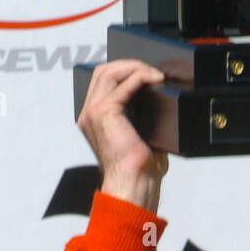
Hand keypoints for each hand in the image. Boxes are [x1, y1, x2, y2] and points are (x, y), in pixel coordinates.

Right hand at [77, 59, 168, 211]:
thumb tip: (162, 100)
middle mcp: (88, 114)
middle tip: (152, 70)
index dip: (123, 71)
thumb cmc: (139, 170)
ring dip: (134, 67)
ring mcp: (93, 113)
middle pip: (103, 71)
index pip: (103, 82)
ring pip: (109, 72)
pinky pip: (122, 84)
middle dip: (129, 65)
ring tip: (154, 73)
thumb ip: (144, 118)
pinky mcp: (104, 113)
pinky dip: (140, 76)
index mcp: (94, 120)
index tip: (146, 72)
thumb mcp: (142, 137)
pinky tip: (155, 79)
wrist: (134, 186)